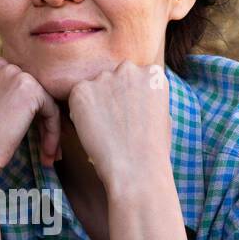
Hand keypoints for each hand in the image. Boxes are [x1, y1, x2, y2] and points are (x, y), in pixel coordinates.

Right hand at [0, 56, 61, 175]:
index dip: (28, 111)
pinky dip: (53, 132)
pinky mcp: (29, 89)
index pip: (20, 84)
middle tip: (46, 147)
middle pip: (34, 91)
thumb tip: (33, 101)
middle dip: (42, 119)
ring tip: (48, 154)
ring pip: (46, 101)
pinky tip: (47, 152)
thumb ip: (6, 95)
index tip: (32, 134)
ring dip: (50, 129)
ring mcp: (14, 74)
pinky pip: (52, 110)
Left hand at [66, 60, 171, 192]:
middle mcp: (129, 69)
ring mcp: (104, 78)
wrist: (136, 169)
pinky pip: (75, 99)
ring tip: (103, 131)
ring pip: (93, 89)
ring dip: (94, 105)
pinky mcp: (81, 91)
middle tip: (113, 125)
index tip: (128, 117)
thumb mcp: (163, 117)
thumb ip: (147, 99)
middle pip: (112, 79)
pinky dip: (78, 114)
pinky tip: (92, 132)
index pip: (133, 78)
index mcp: (152, 74)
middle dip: (110, 97)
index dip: (128, 99)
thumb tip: (135, 99)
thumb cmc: (152, 152)